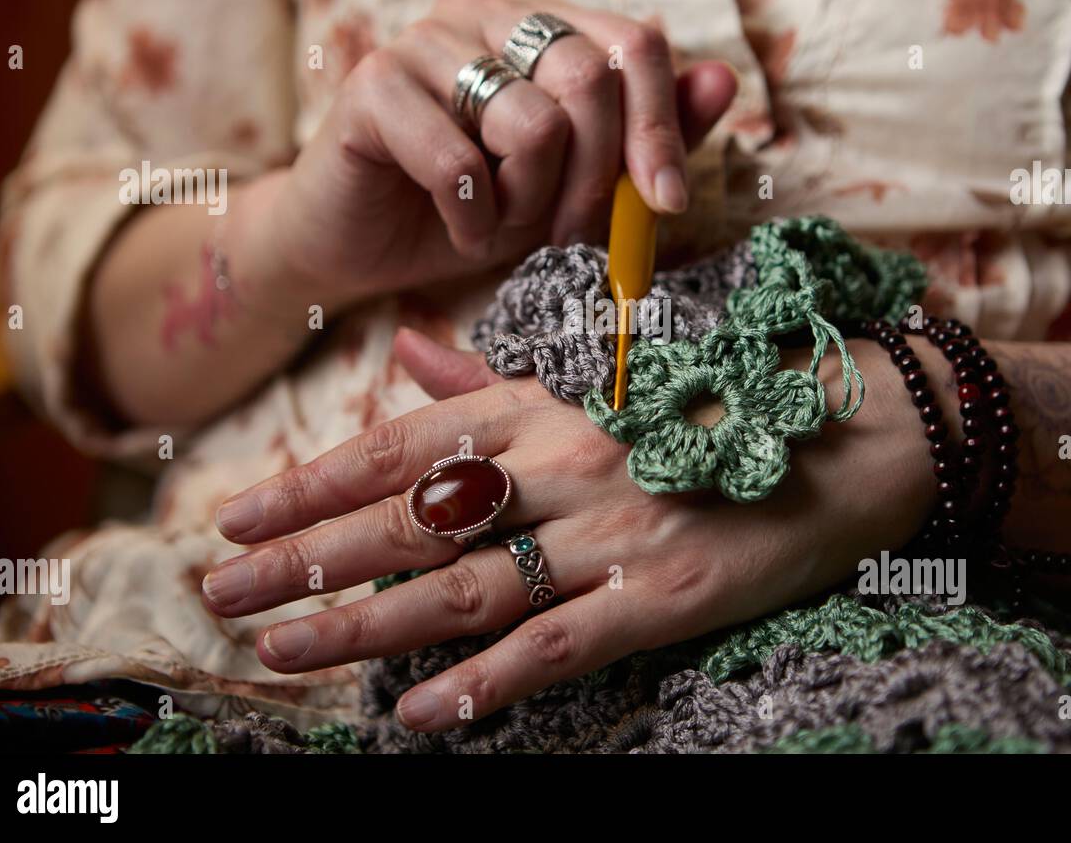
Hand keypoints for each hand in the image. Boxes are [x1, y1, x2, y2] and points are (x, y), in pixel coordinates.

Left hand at [202, 334, 936, 730]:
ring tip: (284, 650)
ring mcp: (612, 530)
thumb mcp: (602, 369)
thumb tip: (403, 355)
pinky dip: (488, 682)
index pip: (400, 447)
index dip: (311, 483)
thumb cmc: (717, 393)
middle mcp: (564, 460)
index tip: (235, 514)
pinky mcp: (663, 592)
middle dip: (307, 559)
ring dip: (366, 623)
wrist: (849, 431)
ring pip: (463, 587)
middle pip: (410, 521)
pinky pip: (560, 645)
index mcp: (544, 399)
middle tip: (220, 594)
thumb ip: (495, 374)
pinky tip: (423, 714)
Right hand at [246, 0, 736, 309]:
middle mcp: (484, 14)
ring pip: (532, 123)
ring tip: (498, 223)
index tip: (667, 202)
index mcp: (539, 26)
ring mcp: (424, 41)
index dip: (662, 125)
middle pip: (590, 77)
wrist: (359, 248)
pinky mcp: (372, 84)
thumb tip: (722, 79)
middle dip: (593, 181)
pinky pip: (460, 162)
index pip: (634, 42)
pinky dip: (472, 220)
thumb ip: (644, 135)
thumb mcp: (571, 184)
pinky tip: (458, 227)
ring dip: (527, 204)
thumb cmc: (472, 210)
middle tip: (565, 234)